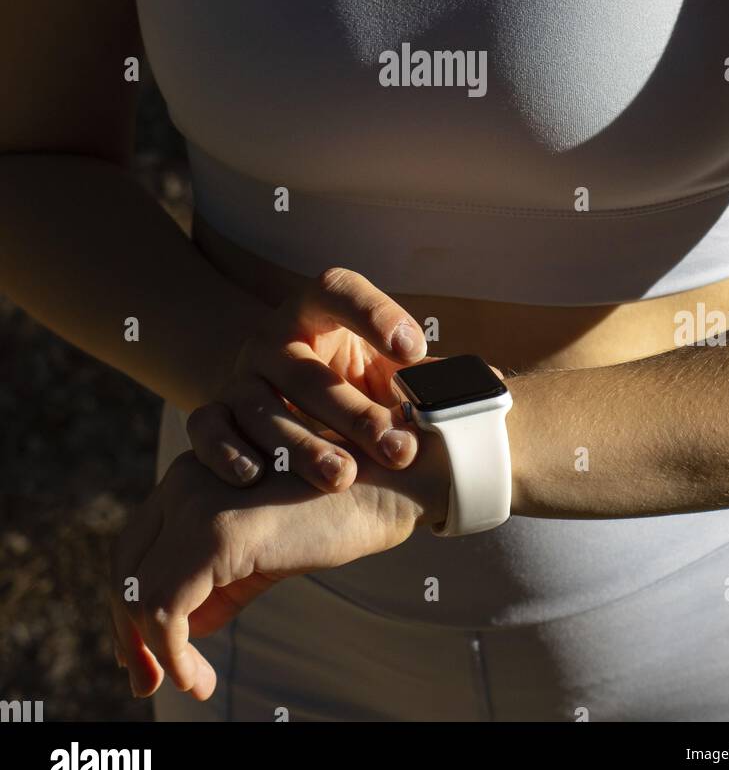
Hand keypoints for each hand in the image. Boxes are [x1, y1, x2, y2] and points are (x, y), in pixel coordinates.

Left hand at [109, 436, 448, 700]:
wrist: (390, 481)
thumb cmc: (336, 512)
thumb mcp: (266, 551)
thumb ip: (221, 583)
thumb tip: (179, 634)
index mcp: (193, 475)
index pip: (137, 546)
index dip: (132, 608)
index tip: (149, 660)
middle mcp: (183, 477)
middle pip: (127, 564)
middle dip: (129, 633)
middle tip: (148, 682)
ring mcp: (196, 501)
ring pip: (138, 591)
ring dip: (154, 653)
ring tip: (191, 683)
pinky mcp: (217, 531)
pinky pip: (164, 607)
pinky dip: (171, 653)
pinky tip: (198, 678)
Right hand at [186, 266, 428, 495]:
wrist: (286, 390)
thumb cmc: (352, 375)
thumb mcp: (384, 366)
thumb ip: (422, 377)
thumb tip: (480, 389)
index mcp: (318, 307)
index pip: (340, 292)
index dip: (375, 314)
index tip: (413, 349)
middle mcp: (275, 336)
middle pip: (308, 372)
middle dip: (356, 415)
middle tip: (401, 449)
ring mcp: (241, 375)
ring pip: (261, 408)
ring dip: (301, 446)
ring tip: (343, 477)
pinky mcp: (215, 410)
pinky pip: (207, 426)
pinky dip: (225, 451)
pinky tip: (256, 477)